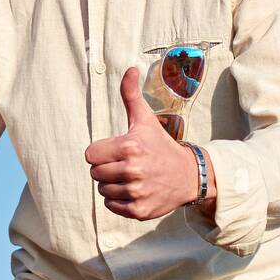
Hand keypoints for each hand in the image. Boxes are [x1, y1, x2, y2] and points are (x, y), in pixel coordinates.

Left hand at [84, 67, 201, 220]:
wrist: (189, 175)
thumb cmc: (161, 145)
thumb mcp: (145, 119)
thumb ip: (131, 95)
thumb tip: (129, 68)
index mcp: (129, 146)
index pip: (90, 155)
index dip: (101, 152)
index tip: (117, 151)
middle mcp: (132, 171)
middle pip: (95, 173)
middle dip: (107, 168)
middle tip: (126, 164)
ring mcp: (136, 192)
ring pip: (102, 190)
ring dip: (113, 184)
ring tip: (131, 177)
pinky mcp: (138, 211)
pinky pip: (111, 206)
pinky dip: (119, 200)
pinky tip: (135, 190)